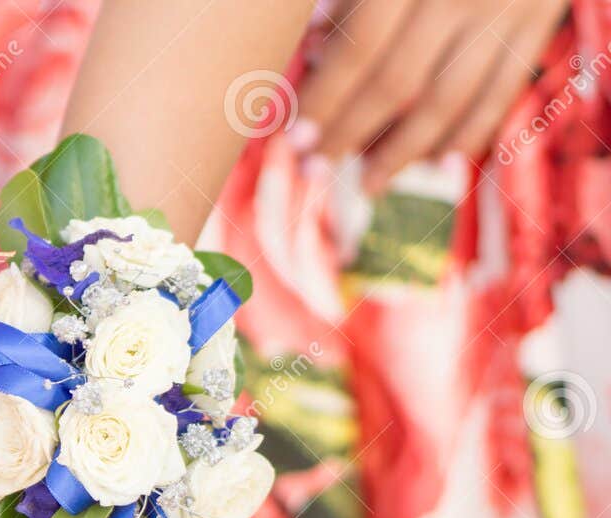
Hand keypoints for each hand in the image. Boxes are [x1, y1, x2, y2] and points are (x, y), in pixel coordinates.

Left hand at [296, 0, 571, 193]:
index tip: (295, 140)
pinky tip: (436, 166)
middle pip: (397, 83)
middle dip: (349, 134)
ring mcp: (504, 9)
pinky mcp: (538, 20)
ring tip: (369, 184)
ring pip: (448, 100)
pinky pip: (500, 92)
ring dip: (402, 152)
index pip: (359, 48)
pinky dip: (468, 135)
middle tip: (314, 172)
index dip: (325, 100)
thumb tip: (312, 47)